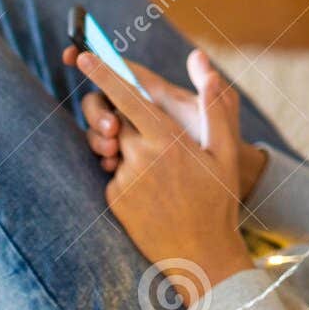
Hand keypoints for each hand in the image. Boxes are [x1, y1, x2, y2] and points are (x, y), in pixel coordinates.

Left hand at [74, 48, 255, 290]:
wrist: (200, 254)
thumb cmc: (218, 199)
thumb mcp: (225, 151)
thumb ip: (214, 103)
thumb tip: (201, 59)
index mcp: (168, 140)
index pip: (128, 97)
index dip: (103, 74)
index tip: (82, 55)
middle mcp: (140, 158)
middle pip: (120, 122)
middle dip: (127, 120)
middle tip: (160, 139)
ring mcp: (123, 180)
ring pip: (118, 149)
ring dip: (133, 150)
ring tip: (166, 176)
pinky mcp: (113, 199)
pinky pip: (116, 173)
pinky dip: (131, 174)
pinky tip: (156, 194)